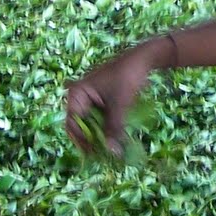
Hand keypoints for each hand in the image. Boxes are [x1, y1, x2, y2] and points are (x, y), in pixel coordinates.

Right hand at [64, 38, 171, 154]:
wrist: (143, 59)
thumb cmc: (127, 77)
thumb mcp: (120, 105)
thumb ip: (114, 128)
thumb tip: (112, 152)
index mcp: (77, 94)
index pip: (72, 123)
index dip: (81, 140)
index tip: (92, 154)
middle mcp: (79, 97)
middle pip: (80, 125)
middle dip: (91, 140)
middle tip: (102, 156)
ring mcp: (90, 99)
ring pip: (91, 123)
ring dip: (99, 136)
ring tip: (109, 151)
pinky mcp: (101, 101)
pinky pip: (99, 119)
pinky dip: (106, 128)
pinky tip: (114, 139)